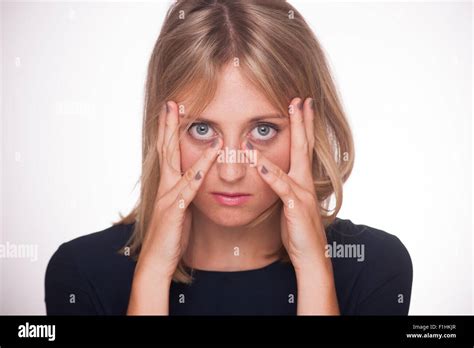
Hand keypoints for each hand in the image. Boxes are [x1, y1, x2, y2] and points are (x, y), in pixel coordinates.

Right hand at [136, 100, 222, 278]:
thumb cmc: (171, 236)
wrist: (157, 261)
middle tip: (171, 102)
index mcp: (168, 185)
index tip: (174, 110)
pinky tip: (206, 161)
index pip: (168, 152)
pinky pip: (187, 190)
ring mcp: (167, 197)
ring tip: (184, 117)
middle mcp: (164, 186)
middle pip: (165, 149)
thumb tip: (198, 179)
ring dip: (178, 139)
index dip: (170, 130)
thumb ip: (187, 192)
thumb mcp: (180, 209)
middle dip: (168, 124)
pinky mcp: (174, 211)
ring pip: (175, 163)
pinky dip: (197, 174)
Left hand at [242, 97, 327, 272]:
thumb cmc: (298, 232)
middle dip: (303, 121)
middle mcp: (305, 183)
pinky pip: (282, 187)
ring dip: (293, 135)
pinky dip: (271, 174)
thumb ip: (282, 187)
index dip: (302, 126)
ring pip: (295, 160)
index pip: (301, 148)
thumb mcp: (289, 205)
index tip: (299, 105)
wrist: (311, 256)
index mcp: (302, 181)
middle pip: (304, 146)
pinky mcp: (296, 207)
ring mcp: (302, 193)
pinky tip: (259, 162)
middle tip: (301, 99)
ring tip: (288, 114)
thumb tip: (269, 173)